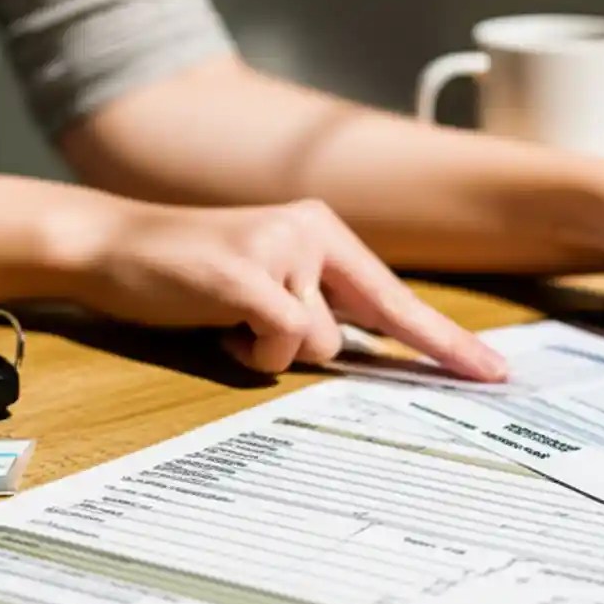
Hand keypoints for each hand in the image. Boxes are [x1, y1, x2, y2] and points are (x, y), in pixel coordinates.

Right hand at [58, 197, 506, 380]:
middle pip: (355, 332)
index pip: (396, 299)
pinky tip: (218, 325)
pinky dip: (250, 350)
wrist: (111, 244)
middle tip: (285, 336)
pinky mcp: (247, 274)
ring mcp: (281, 248)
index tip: (492, 373)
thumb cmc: (191, 275)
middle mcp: (312, 232)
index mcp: (323, 231)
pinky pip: (280, 343)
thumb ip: (316, 305)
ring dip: (270, 349)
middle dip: (316, 350)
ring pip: (318, 346)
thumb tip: (364, 354)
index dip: (445, 342)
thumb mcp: (266, 280)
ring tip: (228, 319)